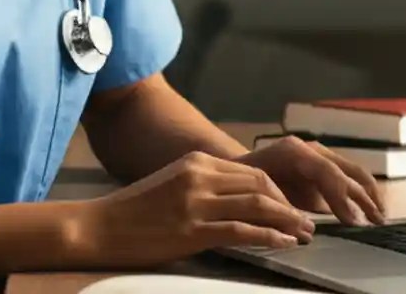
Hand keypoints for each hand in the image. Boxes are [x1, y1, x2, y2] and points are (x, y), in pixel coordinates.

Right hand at [79, 151, 315, 267]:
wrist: (98, 227)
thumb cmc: (134, 212)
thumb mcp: (172, 185)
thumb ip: (204, 186)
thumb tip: (239, 202)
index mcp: (196, 161)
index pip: (251, 171)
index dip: (279, 190)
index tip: (294, 205)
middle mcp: (200, 175)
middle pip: (261, 184)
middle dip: (289, 204)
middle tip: (307, 220)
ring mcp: (196, 202)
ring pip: (257, 205)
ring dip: (287, 220)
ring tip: (304, 233)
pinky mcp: (192, 229)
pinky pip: (242, 230)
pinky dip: (269, 237)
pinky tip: (284, 244)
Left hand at [234, 136, 385, 226]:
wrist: (239, 168)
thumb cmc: (246, 184)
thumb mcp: (259, 196)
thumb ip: (283, 210)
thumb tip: (308, 232)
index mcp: (294, 152)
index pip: (326, 173)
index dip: (342, 198)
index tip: (353, 222)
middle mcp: (311, 149)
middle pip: (346, 170)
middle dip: (364, 196)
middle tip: (377, 221)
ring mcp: (320, 154)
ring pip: (353, 171)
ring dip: (369, 194)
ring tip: (381, 217)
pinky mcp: (325, 165)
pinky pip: (349, 176)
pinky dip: (362, 192)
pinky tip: (372, 209)